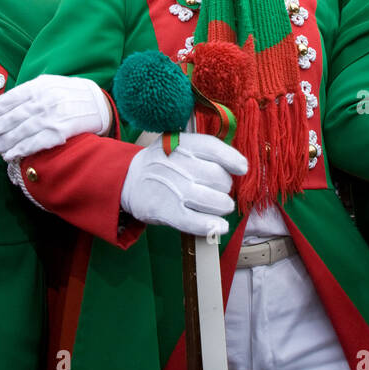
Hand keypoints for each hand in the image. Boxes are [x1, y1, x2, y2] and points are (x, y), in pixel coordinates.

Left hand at [0, 74, 111, 159]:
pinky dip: (20, 150)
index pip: (8, 100)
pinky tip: (11, 155)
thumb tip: (5, 105)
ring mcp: (51, 116)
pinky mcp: (59, 131)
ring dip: (4, 143)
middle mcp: (42, 100)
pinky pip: (34, 143)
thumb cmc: (72, 94)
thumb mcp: (50, 84)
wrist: (99, 103)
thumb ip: (30, 91)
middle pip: (10, 118)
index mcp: (38, 86)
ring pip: (19, 132)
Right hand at [119, 133, 245, 236]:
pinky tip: (219, 226)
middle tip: (218, 189)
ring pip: (215, 200)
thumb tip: (240, 165)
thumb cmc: (162, 163)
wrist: (127, 180)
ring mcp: (172, 189)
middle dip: (225, 186)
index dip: (232, 159)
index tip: (241, 168)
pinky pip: (196, 222)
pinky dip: (212, 226)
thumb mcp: (177, 144)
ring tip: (219, 206)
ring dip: (222, 206)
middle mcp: (178, 164)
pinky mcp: (165, 211)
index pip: (214, 147)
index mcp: (182, 143)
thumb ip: (205, 150)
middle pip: (219, 177)